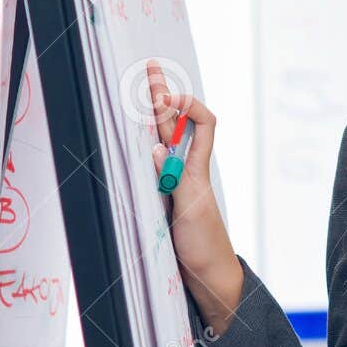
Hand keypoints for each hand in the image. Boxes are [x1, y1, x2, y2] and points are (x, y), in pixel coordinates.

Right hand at [146, 61, 242, 330]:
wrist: (207, 278)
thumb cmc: (203, 245)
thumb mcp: (191, 208)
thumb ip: (175, 177)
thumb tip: (155, 145)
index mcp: (196, 168)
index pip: (203, 124)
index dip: (190, 107)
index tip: (173, 98)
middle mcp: (184, 171)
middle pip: (174, 126)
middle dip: (162, 96)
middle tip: (151, 68)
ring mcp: (172, 183)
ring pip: (161, 140)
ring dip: (154, 113)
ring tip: (148, 85)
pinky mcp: (161, 199)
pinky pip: (150, 165)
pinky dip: (144, 144)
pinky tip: (138, 131)